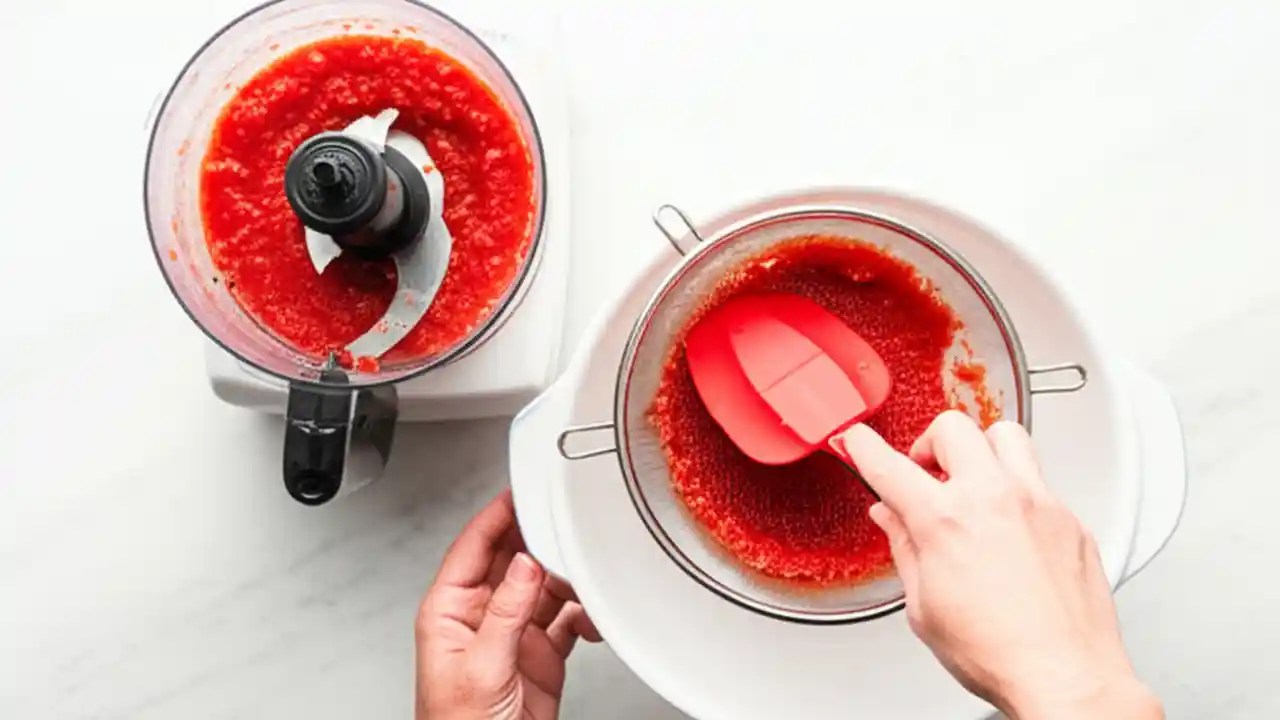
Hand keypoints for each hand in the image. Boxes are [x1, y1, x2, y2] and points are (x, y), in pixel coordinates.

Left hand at [415, 490, 601, 719]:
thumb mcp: (481, 668)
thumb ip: (506, 613)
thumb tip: (527, 565)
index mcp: (449, 611)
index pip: (473, 547)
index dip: (497, 515)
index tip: (520, 490)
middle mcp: (480, 616)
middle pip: (513, 559)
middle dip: (541, 542)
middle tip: (567, 522)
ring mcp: (513, 633)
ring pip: (545, 585)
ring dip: (569, 579)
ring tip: (588, 573)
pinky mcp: (542, 652)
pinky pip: (568, 617)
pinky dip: (587, 614)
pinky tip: (594, 617)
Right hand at [833, 413, 1161, 719]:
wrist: (1064, 676)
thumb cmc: (999, 653)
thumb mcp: (925, 606)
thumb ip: (905, 549)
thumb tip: (890, 518)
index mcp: (944, 521)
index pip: (888, 465)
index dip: (862, 446)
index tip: (855, 440)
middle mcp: (993, 499)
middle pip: (952, 428)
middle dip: (929, 443)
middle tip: (925, 469)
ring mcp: (1037, 503)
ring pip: (1006, 435)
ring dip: (981, 449)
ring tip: (973, 477)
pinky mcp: (1069, 518)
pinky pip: (1040, 479)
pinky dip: (1017, 489)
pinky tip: (1011, 521)